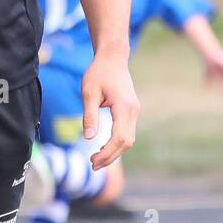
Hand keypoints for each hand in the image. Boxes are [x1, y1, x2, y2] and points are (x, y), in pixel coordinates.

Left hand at [81, 49, 139, 170]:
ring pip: (129, 139)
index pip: (119, 137)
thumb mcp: (89, 92)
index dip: (107, 152)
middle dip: (110, 156)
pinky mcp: (132, 111)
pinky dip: (117, 143)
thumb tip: (88, 138)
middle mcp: (133, 111)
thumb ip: (90, 115)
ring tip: (96, 160)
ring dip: (114, 152)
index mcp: (124, 106)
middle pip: (126, 142)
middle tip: (92, 165)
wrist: (113, 58)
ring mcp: (134, 111)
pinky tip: (103, 148)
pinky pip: (127, 132)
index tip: (92, 160)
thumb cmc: (98, 73)